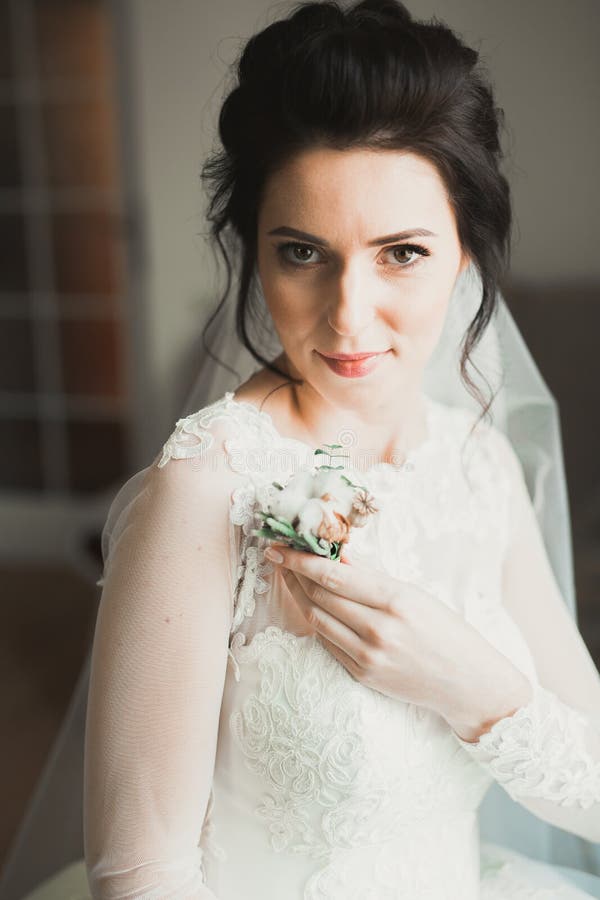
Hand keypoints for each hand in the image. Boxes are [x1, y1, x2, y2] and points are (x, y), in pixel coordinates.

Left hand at [264, 543, 532, 740]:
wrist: (466, 682)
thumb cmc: (445, 630)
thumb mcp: (414, 593)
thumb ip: (371, 576)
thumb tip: (335, 554)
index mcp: (395, 601)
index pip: (334, 577)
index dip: (301, 560)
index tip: (280, 547)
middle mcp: (379, 630)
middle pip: (320, 596)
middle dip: (294, 573)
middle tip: (279, 555)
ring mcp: (368, 656)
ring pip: (317, 619)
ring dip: (298, 596)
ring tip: (289, 577)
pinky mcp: (362, 675)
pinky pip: (327, 643)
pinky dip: (316, 620)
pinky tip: (310, 604)